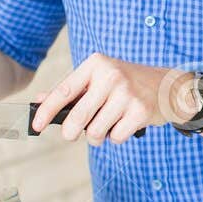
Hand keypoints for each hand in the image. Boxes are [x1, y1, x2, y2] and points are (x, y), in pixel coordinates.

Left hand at [31, 54, 176, 143]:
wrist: (166, 86)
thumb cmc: (126, 83)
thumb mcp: (99, 78)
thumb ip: (71, 90)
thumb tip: (39, 100)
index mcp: (96, 64)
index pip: (63, 91)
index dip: (46, 111)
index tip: (36, 125)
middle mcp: (111, 76)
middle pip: (77, 117)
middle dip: (71, 132)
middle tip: (73, 134)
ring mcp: (127, 93)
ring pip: (95, 131)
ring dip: (97, 136)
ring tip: (106, 126)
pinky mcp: (140, 111)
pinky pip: (115, 137)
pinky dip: (116, 137)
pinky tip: (124, 124)